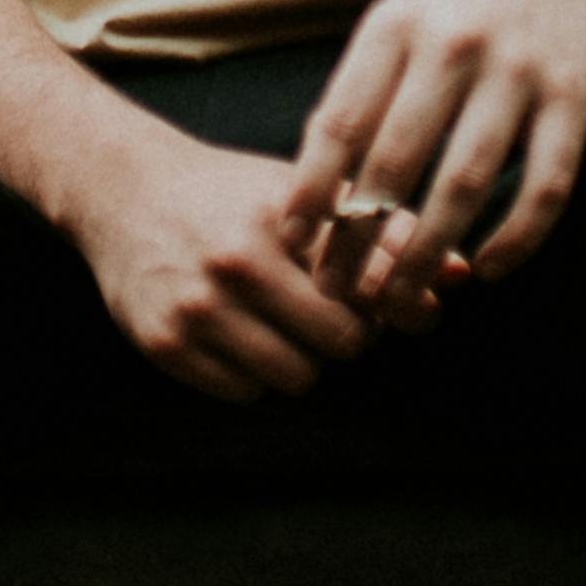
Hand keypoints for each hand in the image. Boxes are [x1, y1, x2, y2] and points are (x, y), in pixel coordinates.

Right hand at [60, 108, 379, 406]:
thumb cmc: (232, 195)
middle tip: (325, 312)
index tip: (376, 302)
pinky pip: (244, 393)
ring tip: (280, 323)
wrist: (123, 192)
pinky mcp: (163, 345)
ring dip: (300, 359)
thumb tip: (462, 275)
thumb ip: (385, 233)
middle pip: (341, 346)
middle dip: (347, 335)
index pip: (369, 296)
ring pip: (295, 378)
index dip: (385, 306)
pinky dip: (252, 373)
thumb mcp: (306, 195)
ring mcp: (195, 309)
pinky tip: (237, 334)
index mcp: (281, 221)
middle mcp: (235, 265)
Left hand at [286, 0, 585, 306]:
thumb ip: (358, 94)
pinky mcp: (574, 98)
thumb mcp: (399, 24)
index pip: (339, 120)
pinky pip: (545, 185)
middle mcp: (452, 45)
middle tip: (340, 289)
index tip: (293, 240)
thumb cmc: (460, 8)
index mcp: (395, 27)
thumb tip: (308, 189)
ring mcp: (517, 72)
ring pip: (465, 181)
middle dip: (359, 236)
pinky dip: (516, 238)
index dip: (311, 187)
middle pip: (394, 160)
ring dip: (430, 249)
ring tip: (404, 294)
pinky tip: (488, 268)